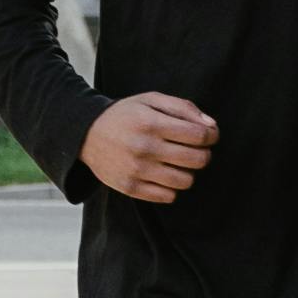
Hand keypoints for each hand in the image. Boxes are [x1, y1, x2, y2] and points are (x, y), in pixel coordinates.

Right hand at [83, 91, 218, 202]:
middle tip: (194, 149)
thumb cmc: (125, 115)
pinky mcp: (130, 187)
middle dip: (203, 154)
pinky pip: (168, 196)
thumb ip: (184, 108)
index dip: (211, 136)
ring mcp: (137, 170)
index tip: (208, 135)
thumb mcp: (151, 100)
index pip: (200, 136)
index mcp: (152, 123)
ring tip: (177, 163)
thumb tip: (211, 127)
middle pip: (198, 160)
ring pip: (185, 181)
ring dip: (188, 172)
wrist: (86, 134)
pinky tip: (163, 174)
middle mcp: (145, 148)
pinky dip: (171, 187)